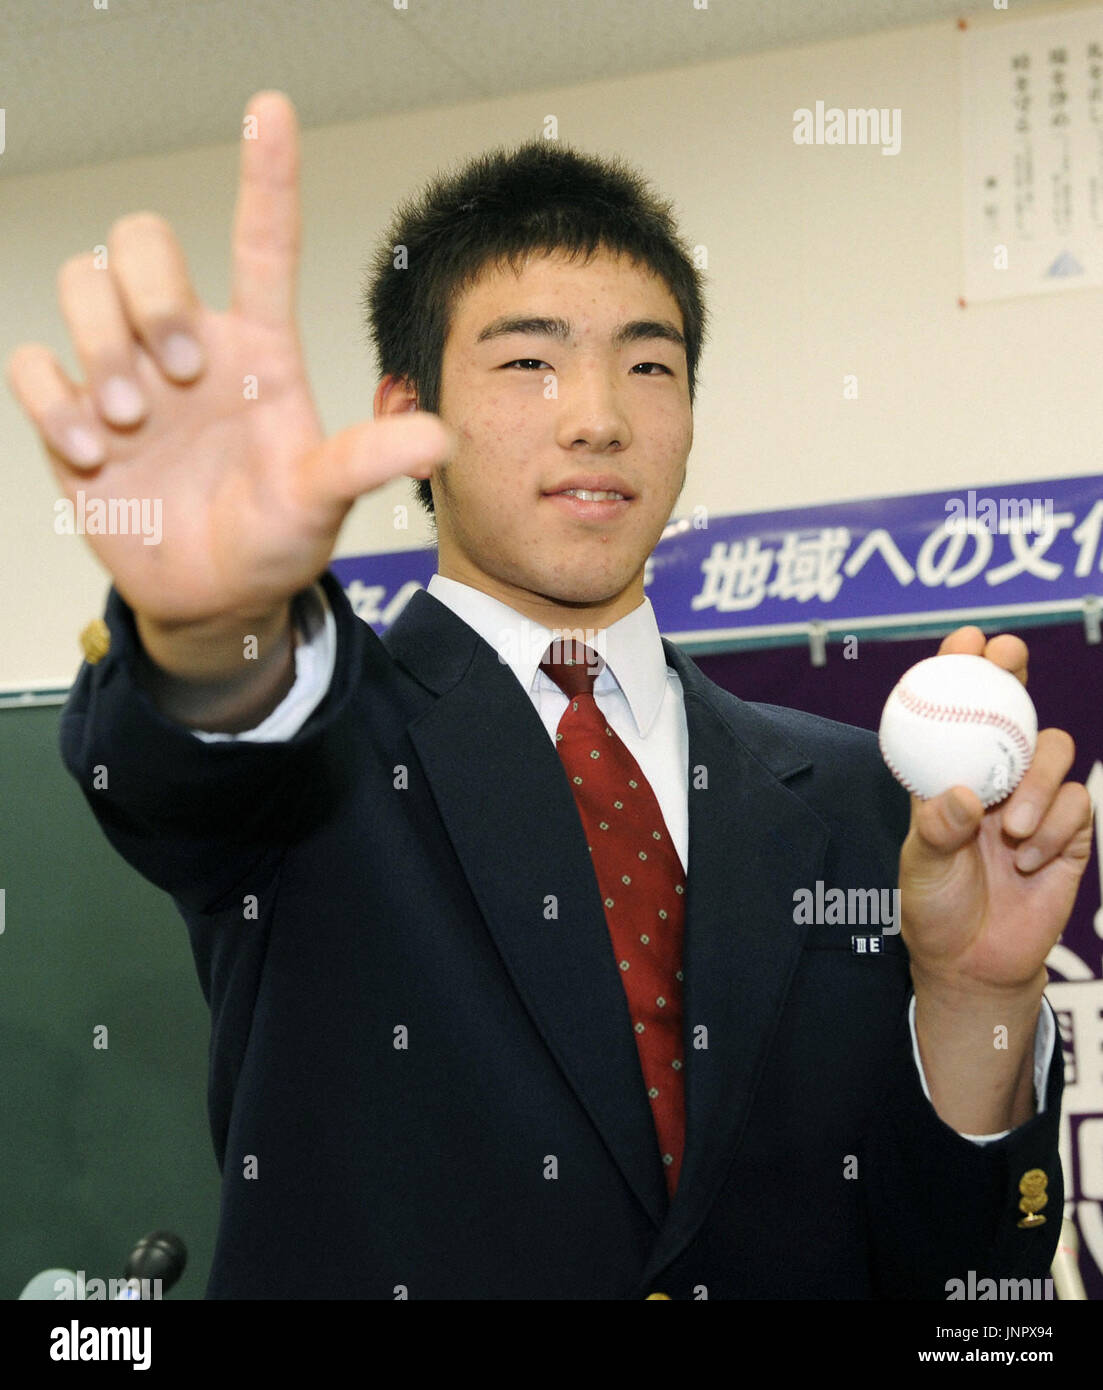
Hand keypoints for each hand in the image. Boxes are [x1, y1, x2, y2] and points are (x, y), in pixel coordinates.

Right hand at [5, 91, 453, 628]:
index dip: (265, 175)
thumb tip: (439, 439)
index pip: (261, 244)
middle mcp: (189, 344)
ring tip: (134, 424)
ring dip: (102, 347)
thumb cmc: (274, 538)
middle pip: (142, 239)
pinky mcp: (73, 413)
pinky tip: (92, 455)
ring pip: (82, 282)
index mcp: (258, 350)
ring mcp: (127, 374)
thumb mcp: (322, 501)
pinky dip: (55, 401)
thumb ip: (366, 462)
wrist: (212, 595)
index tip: (270, 109)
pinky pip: (35, 362)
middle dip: (151, 292)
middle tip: (178, 375)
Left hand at [898, 626, 1092, 997]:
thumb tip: (962, 794)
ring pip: (1055, 750)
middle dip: (1014, 674)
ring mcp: (1037, 801)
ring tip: (1009, 830)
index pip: (957, 711)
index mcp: (950, 774)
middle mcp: (996, 778)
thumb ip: (936, 830)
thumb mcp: (920, 868)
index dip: (964, 669)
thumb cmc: (936, 908)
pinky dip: (1053, 828)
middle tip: (1008, 660)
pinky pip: (1078, 805)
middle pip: (1015, 709)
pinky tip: (1027, 860)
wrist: (975, 962)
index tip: (967, 640)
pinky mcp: (1071, 832)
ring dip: (1036, 784)